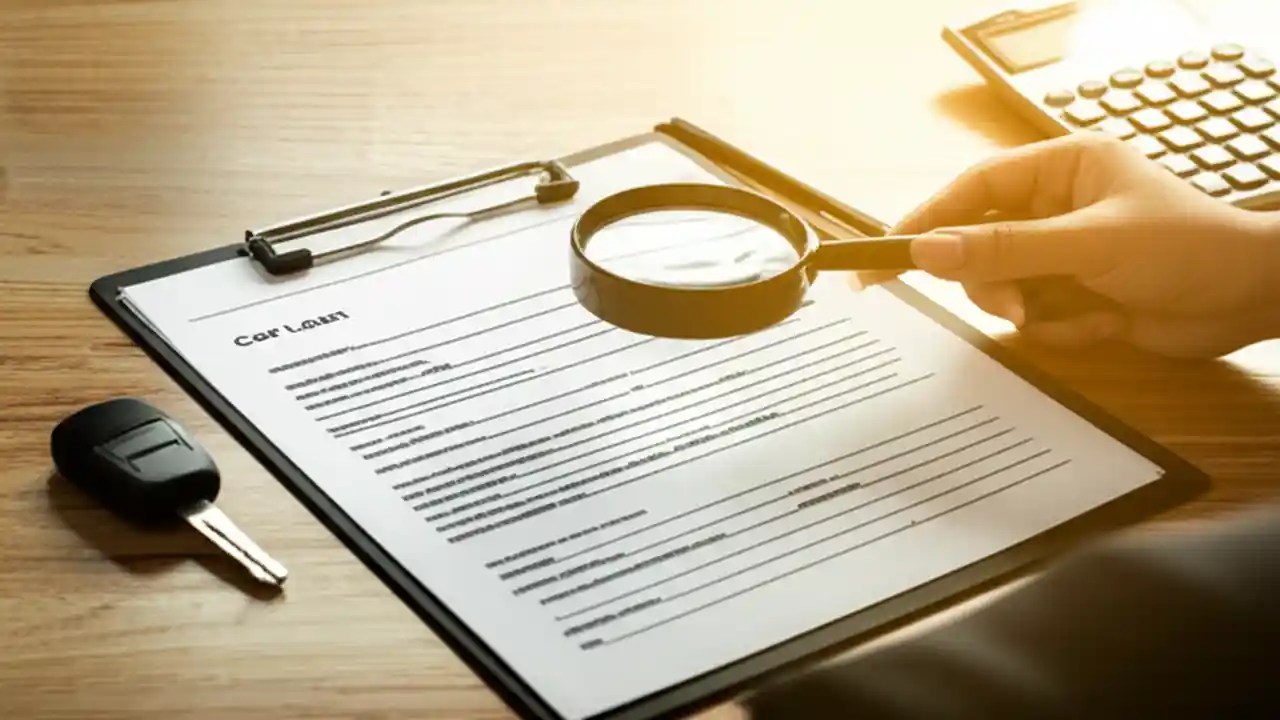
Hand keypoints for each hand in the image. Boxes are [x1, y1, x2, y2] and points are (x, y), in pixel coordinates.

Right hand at [888, 133, 1279, 357]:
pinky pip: (1035, 315)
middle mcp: (1059, 206)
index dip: (929, 218)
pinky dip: (1060, 328)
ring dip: (1031, 309)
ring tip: (1070, 315)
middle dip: (996, 280)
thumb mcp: (1088, 243)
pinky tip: (1104, 323)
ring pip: (1003, 285)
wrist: (1253, 302)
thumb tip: (927, 252)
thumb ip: (1004, 249)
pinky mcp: (1078, 294)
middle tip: (1014, 305)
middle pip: (981, 243)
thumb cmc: (1186, 249)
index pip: (976, 187)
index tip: (888, 252)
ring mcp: (1067, 253)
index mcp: (1063, 167)